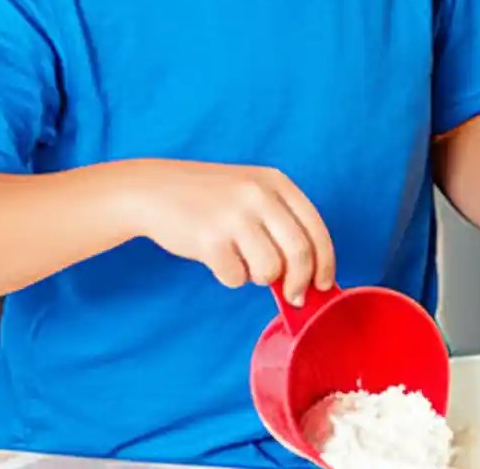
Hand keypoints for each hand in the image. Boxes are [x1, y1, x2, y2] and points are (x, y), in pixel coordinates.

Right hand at [108, 159, 335, 305]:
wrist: (154, 190)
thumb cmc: (210, 198)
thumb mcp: (252, 192)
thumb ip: (281, 223)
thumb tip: (309, 273)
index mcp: (277, 182)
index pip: (316, 229)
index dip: (325, 262)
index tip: (324, 284)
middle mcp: (259, 195)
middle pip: (300, 253)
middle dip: (301, 283)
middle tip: (294, 297)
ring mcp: (234, 216)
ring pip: (270, 270)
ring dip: (260, 277)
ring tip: (242, 261)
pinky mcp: (210, 239)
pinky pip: (236, 278)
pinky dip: (231, 277)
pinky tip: (219, 258)